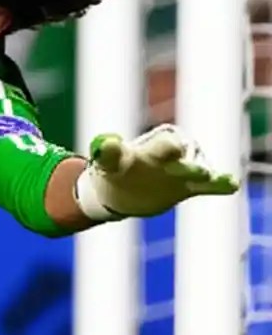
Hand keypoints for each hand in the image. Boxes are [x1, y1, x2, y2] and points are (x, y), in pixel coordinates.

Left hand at [75, 124, 238, 219]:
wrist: (122, 191)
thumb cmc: (115, 172)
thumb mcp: (108, 165)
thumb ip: (107, 154)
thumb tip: (104, 142)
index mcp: (149, 147)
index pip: (161, 143)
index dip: (166, 145)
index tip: (173, 148)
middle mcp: (169, 155)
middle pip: (182, 152)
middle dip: (186, 158)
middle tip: (194, 167)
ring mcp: (181, 170)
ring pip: (197, 169)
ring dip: (200, 172)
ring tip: (204, 176)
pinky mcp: (189, 187)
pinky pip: (209, 185)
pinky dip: (220, 184)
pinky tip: (230, 184)